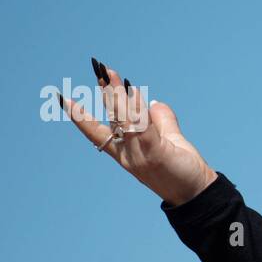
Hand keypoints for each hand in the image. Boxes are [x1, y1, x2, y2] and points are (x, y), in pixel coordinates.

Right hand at [60, 57, 216, 206]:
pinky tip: (134, 93)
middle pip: (111, 118)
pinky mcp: (155, 153)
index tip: (64, 98)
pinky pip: (143, 127)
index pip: (96, 131)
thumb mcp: (169, 141)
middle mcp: (127, 154)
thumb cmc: (182, 170)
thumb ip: (161, 120)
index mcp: (124, 153)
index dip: (79, 116)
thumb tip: (152, 101)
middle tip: (98, 67)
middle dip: (105, 92)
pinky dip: (137, 109)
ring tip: (112, 74)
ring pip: (124, 120)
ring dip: (118, 95)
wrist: (197, 194)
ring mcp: (140, 154)